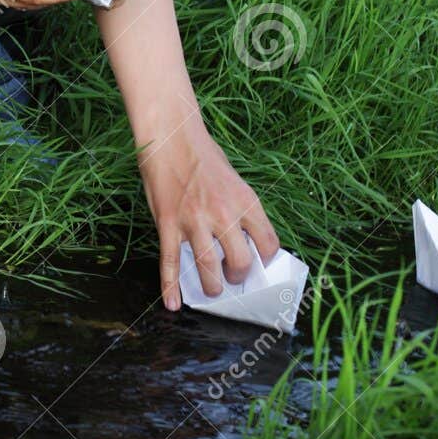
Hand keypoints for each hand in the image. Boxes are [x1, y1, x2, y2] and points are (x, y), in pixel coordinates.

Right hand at [137, 121, 278, 310]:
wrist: (171, 134)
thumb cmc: (202, 154)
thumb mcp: (233, 177)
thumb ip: (239, 206)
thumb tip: (242, 235)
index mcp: (246, 201)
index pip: (268, 242)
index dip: (266, 258)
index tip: (260, 262)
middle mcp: (224, 214)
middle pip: (240, 262)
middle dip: (237, 276)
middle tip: (232, 278)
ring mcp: (195, 220)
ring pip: (208, 267)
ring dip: (211, 286)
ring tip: (211, 290)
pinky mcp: (169, 223)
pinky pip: (171, 262)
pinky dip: (170, 287)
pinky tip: (173, 304)